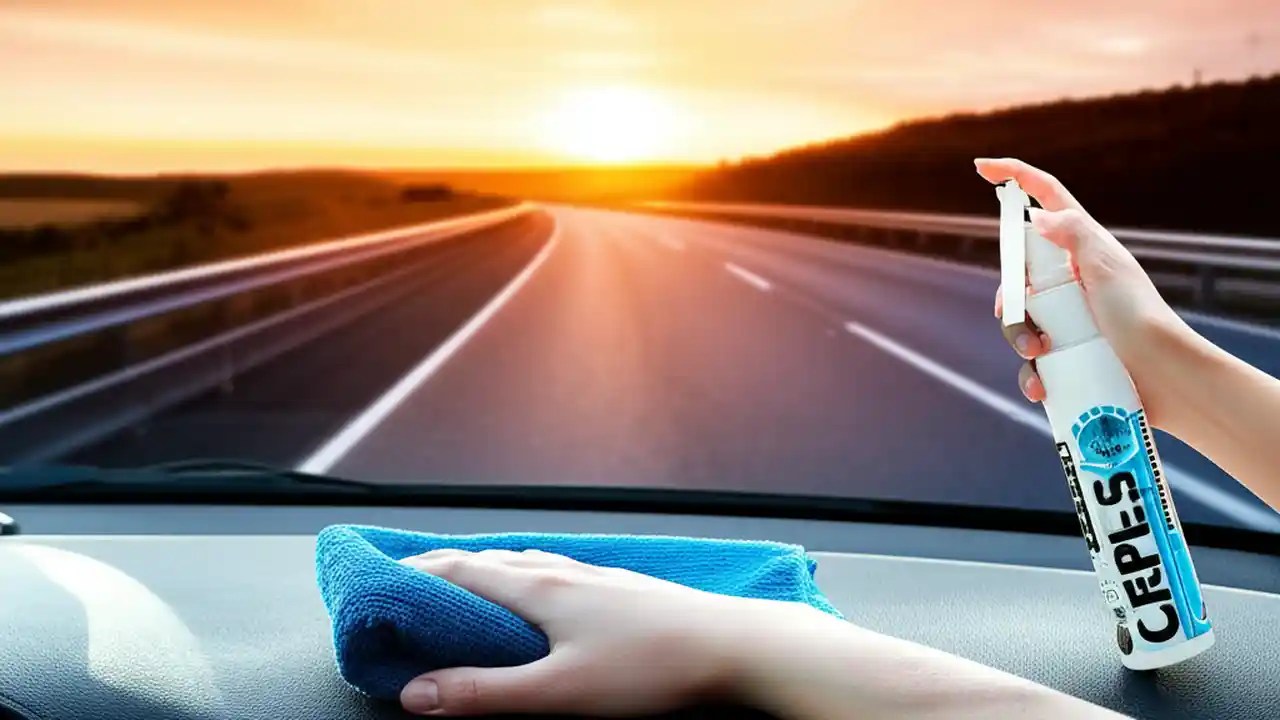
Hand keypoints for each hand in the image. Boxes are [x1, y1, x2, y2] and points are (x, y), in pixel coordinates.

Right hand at [395, 548, 814, 715]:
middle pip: (492, 560)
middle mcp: (566, 572)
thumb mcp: (559, 691)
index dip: (420, 572)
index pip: (464, 570)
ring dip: (490, 568)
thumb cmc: (652, 667)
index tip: (385, 575)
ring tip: (470, 578)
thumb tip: (417, 694)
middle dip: (449, 567)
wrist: (734, 645)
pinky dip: (529, 576)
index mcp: (541, 589)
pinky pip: (559, 571)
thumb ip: (486, 693)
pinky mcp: (624, 589)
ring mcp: (599, 577)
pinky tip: (545, 589)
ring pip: (528, 562)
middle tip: (415, 577)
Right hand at [975, 158, 1186, 426]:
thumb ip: (1072, 234)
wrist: (1164, 377)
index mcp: (1082, 246)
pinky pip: (1030, 361)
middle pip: (1016, 271)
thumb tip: (1034, 216)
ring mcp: (1065, 314)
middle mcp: (1070, 277)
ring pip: (1018, 319)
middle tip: (1016, 309)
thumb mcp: (1106, 266)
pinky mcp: (1064, 351)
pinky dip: (1030, 374)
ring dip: (1019, 338)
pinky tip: (1041, 385)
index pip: (1044, 197)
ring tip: (1039, 354)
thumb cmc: (1140, 317)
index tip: (981, 168)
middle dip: (1008, 295)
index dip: (1014, 177)